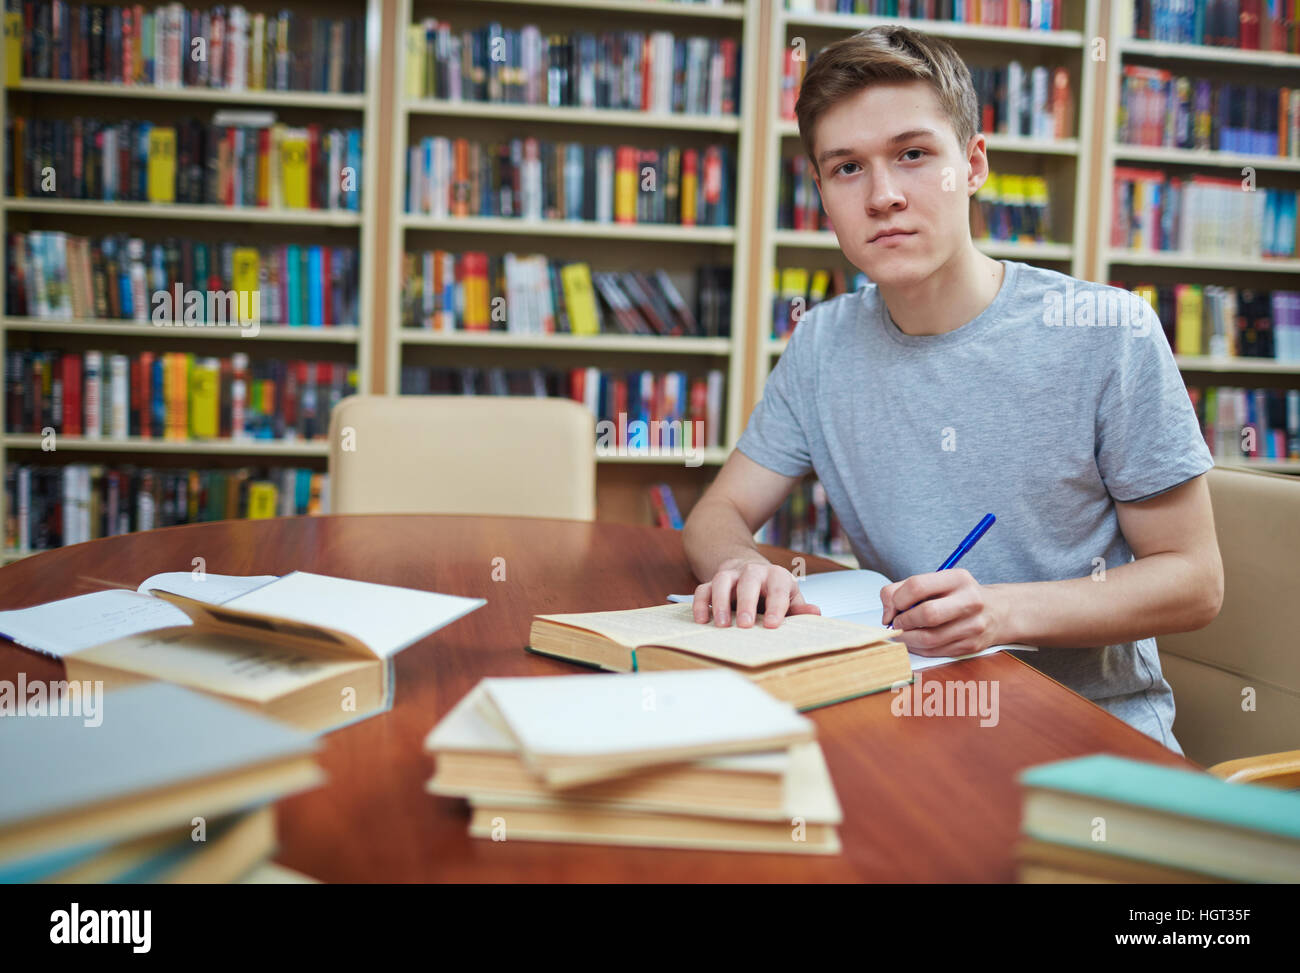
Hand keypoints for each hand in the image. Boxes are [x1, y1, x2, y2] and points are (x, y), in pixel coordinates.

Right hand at [692, 557, 821, 627]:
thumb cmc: (772, 590)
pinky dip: (701, 603)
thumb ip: (799, 608)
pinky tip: (702, 620)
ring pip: (722, 581)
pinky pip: (703, 588)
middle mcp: (753, 571)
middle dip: (746, 602)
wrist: (748, 570)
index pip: (778, 588)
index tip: (772, 625)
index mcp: (776, 576)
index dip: (776, 606)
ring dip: (720, 602)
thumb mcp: (789, 597)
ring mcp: (731, 575)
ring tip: (721, 625)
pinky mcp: (712, 581)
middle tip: (744, 625)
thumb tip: (816, 613)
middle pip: (749, 580)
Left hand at [879, 568, 1005, 656]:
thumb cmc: (958, 596)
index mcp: (958, 578)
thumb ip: (903, 589)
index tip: (893, 606)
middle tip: (896, 623)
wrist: (998, 612)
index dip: (897, 599)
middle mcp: (970, 601)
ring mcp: (973, 625)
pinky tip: (916, 642)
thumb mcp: (936, 582)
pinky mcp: (971, 646)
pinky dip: (919, 648)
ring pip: (929, 638)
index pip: (917, 586)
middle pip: (926, 614)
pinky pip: (936, 651)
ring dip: (908, 639)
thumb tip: (887, 613)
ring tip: (903, 634)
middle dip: (903, 621)